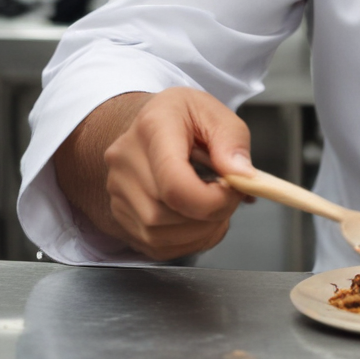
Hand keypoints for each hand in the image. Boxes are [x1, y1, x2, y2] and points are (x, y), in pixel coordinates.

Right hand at [101, 87, 253, 260]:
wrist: (153, 123)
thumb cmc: (186, 116)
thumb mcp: (217, 111)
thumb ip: (233, 141)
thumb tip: (242, 176)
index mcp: (152, 127)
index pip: (174, 183)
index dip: (211, 200)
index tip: (235, 191)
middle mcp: (125, 161)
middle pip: (166, 213)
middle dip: (210, 215)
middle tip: (231, 195)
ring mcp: (117, 191)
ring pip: (159, 236)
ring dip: (200, 231)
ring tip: (216, 204)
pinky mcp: (119, 215)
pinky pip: (155, 246)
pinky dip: (187, 241)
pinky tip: (200, 219)